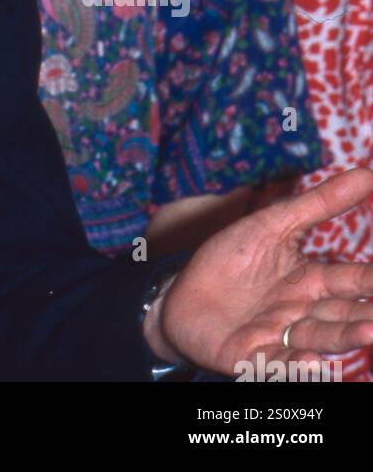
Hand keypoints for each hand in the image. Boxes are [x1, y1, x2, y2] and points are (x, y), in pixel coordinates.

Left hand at [146, 168, 372, 374]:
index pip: (351, 280)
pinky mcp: (252, 354)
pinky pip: (279, 360)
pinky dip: (298, 363)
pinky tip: (314, 362)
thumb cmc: (232, 260)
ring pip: (319, 338)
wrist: (182, 293)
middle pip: (342, 313)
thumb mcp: (273, 224)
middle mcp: (303, 312)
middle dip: (366, 315)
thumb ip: (318, 203)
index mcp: (311, 281)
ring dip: (345, 337)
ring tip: (370, 332)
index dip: (372, 278)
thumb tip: (367, 172)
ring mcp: (280, 335)